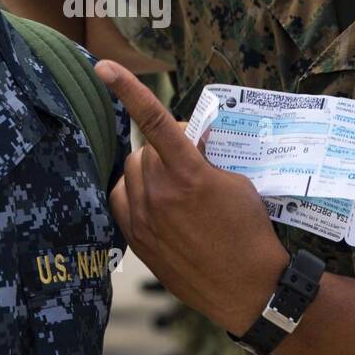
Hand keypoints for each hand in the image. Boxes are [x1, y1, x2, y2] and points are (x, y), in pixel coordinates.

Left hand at [95, 60, 288, 334]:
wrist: (248, 288)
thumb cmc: (249, 231)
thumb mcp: (238, 182)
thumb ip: (206, 156)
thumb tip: (187, 137)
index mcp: (188, 175)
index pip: (154, 121)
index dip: (128, 89)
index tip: (105, 66)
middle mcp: (159, 195)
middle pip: (145, 151)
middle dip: (164, 152)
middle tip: (191, 166)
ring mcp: (143, 219)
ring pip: (132, 173)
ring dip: (149, 172)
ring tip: (176, 190)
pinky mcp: (136, 239)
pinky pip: (121, 198)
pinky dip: (135, 192)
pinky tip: (156, 202)